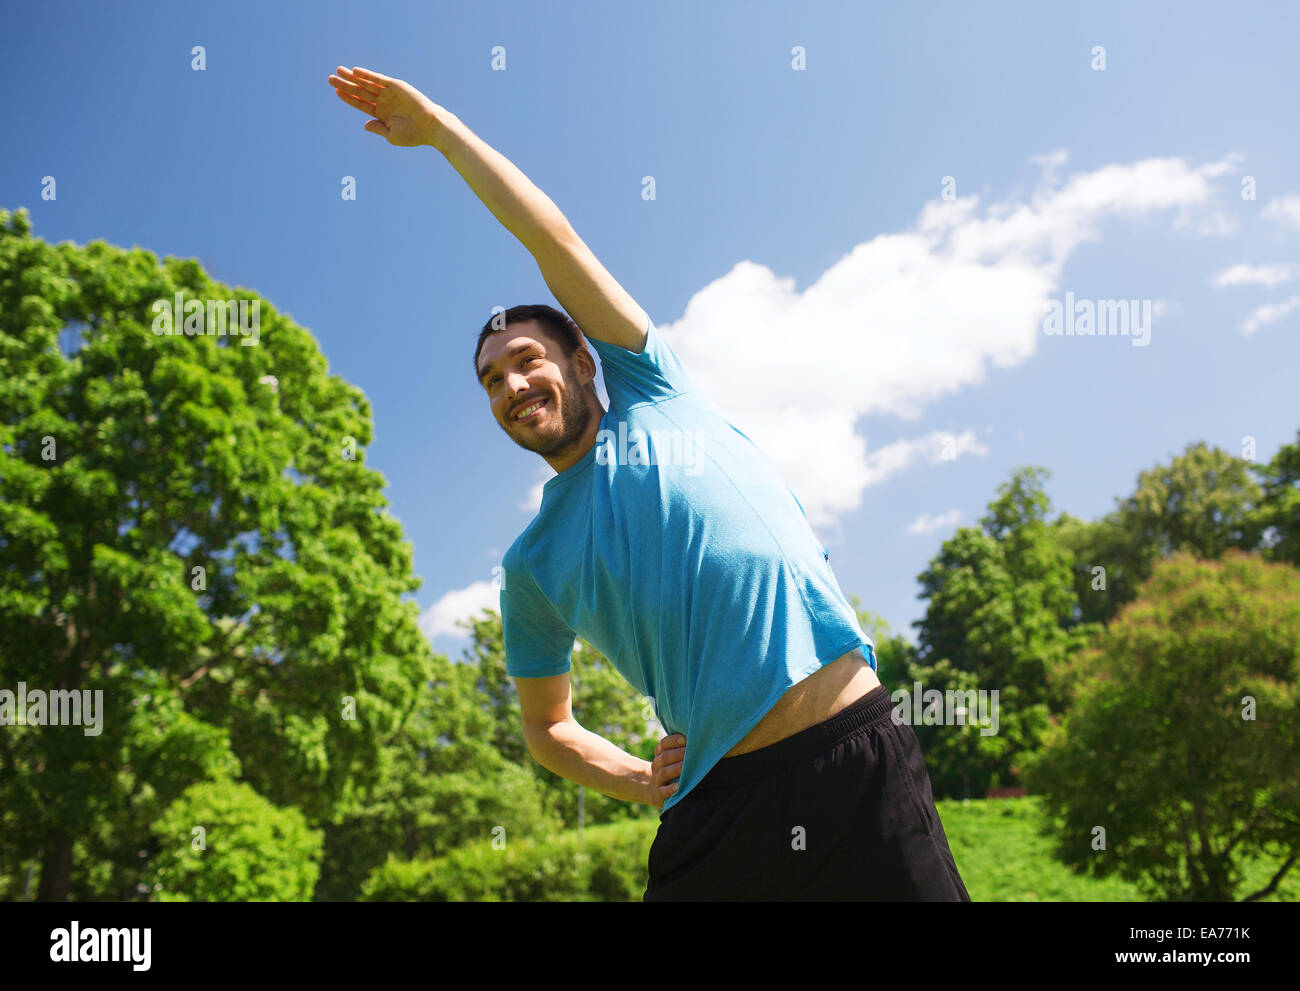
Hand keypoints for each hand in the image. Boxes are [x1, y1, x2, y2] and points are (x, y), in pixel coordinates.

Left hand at [327, 65, 444, 146]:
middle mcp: (384, 102)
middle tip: (331, 79)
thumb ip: (377, 128)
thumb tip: (364, 124)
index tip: (337, 92)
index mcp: (382, 114)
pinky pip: (379, 79)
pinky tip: (355, 71)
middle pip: (360, 92)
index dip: (349, 98)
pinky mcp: (396, 86)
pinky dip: (367, 75)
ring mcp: (390, 93)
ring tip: (339, 71)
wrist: (430, 127)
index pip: (361, 104)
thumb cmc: (413, 135)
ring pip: (366, 83)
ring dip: (353, 77)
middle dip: (346, 85)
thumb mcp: (391, 135)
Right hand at [649, 733, 685, 809]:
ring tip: (687, 767)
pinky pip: (663, 791)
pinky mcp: (659, 793)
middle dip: (678, 754)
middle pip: (664, 757)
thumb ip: (682, 749)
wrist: (655, 790)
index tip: (685, 740)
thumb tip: (701, 738)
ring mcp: (657, 779)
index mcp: (659, 754)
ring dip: (676, 769)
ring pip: (664, 772)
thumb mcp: (673, 758)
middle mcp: (656, 765)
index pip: (663, 744)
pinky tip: (679, 786)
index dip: (673, 740)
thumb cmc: (673, 769)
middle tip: (692, 753)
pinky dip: (670, 789)